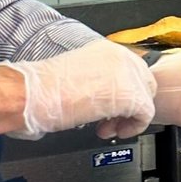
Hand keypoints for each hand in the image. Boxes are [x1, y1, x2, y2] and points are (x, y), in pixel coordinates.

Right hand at [15, 38, 156, 138]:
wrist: (34, 94)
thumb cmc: (42, 89)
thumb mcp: (75, 78)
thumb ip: (96, 82)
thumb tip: (104, 97)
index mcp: (105, 50)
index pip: (130, 71)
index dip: (122, 93)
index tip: (109, 106)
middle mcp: (119, 57)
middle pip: (143, 83)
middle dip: (129, 104)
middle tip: (111, 119)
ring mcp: (128, 74)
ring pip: (145, 98)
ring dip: (128, 117)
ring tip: (107, 127)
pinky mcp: (131, 95)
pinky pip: (146, 114)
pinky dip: (133, 127)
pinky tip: (113, 131)